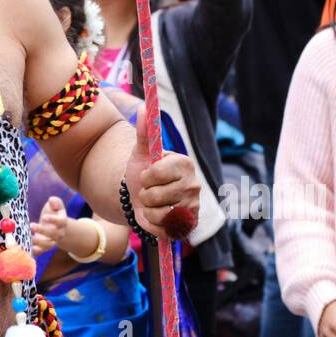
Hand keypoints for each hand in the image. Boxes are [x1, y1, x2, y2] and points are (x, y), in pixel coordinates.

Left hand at [30, 196, 69, 255]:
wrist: (55, 227)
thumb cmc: (54, 213)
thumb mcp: (57, 205)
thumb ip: (55, 201)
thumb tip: (51, 200)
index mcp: (62, 222)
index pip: (60, 221)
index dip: (53, 220)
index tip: (44, 217)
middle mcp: (58, 234)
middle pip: (52, 234)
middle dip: (42, 230)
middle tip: (31, 225)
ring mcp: (51, 242)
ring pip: (47, 245)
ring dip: (37, 242)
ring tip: (28, 237)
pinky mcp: (43, 248)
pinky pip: (39, 252)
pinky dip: (33, 252)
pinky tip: (25, 249)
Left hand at [123, 108, 200, 238]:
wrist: (142, 198)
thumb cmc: (143, 172)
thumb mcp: (141, 152)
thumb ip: (143, 131)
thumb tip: (143, 108)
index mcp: (184, 163)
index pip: (156, 173)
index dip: (145, 177)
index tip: (146, 175)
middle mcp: (194, 184)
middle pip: (155, 195)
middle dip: (144, 195)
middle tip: (149, 191)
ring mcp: (194, 205)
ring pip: (158, 213)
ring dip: (148, 210)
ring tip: (153, 204)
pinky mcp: (190, 224)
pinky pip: (164, 229)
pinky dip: (154, 224)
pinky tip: (159, 216)